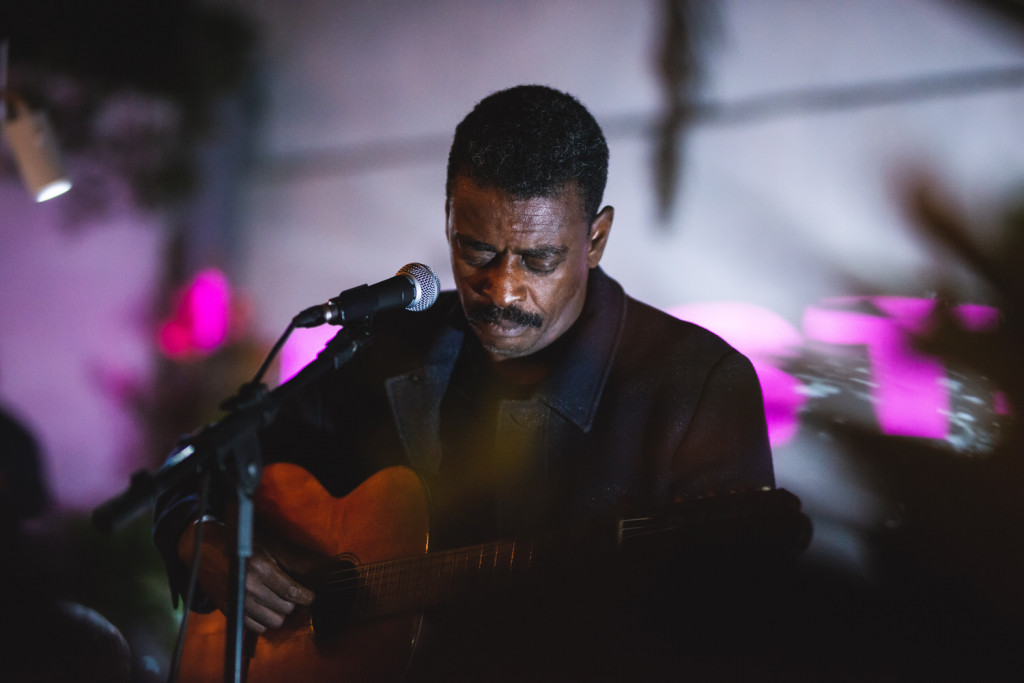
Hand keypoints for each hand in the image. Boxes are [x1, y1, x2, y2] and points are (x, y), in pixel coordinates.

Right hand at [178, 518, 315, 632]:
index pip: (291, 591)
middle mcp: (249, 587)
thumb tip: (314, 571)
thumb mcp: (266, 547)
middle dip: (291, 602)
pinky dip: (263, 621)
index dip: (305, 596)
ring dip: (278, 613)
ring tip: (275, 601)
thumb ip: (289, 562)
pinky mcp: (229, 611)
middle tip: (288, 593)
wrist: (204, 551)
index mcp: (260, 568)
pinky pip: (256, 628)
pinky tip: (262, 608)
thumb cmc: (239, 547)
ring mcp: (238, 601)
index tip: (310, 597)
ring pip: (273, 622)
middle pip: (285, 608)